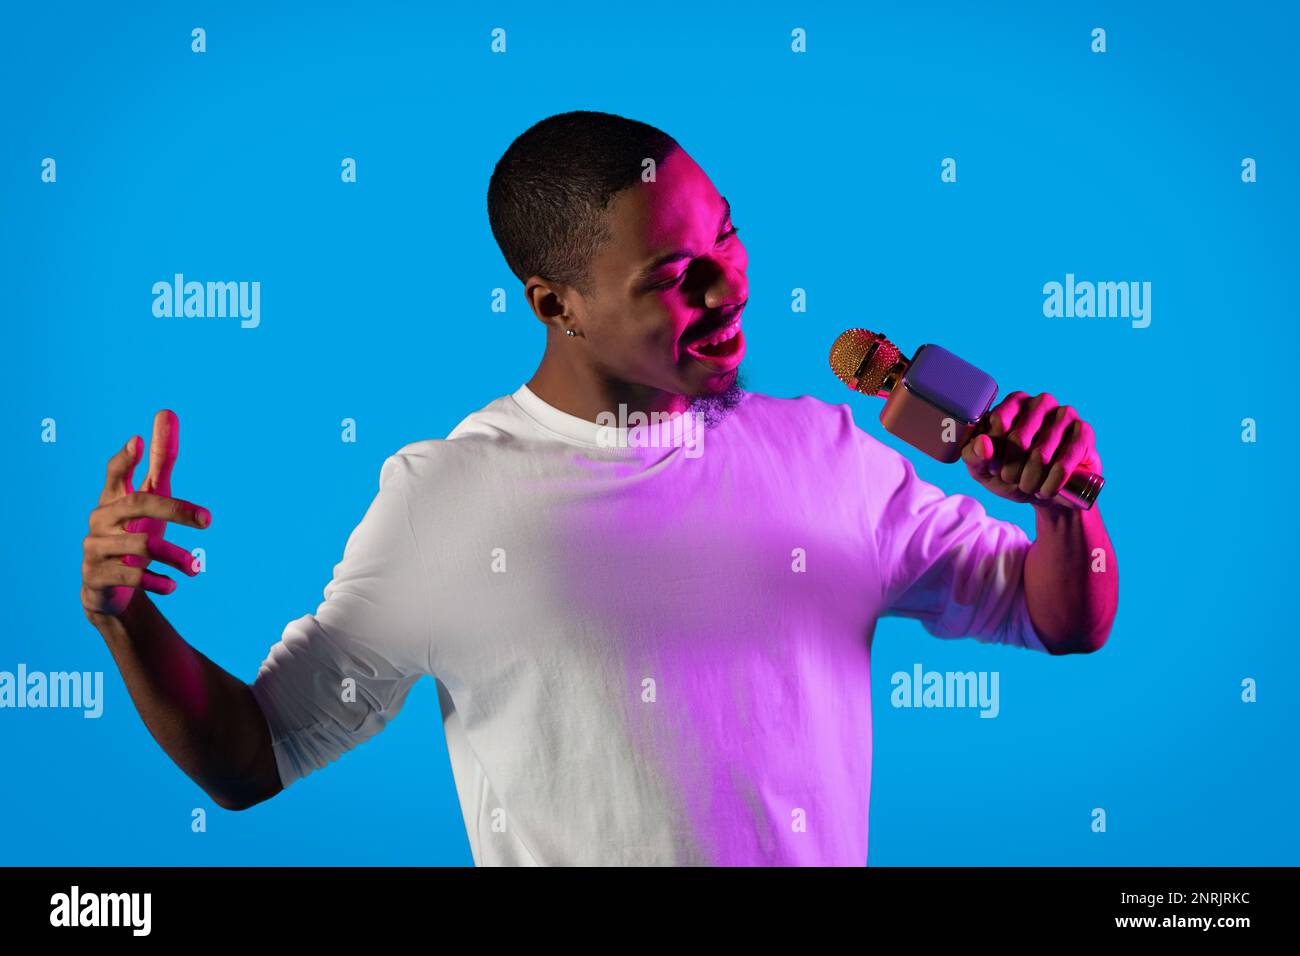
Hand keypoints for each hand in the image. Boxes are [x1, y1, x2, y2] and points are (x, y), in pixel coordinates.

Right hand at [81, 409, 210, 617]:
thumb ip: (160, 461)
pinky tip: (174, 585)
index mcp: (113, 498)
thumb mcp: (151, 498)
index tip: (138, 440)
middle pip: (139, 505)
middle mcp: (100, 519)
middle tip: (209, 520)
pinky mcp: (95, 576)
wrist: (109, 587)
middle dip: (176, 510)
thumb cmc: (134, 531)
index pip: (115, 473)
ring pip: (141, 546)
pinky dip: (157, 581)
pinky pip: (131, 576)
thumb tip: (167, 411)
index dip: (125, 458)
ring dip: (175, 556)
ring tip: (197, 568)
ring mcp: (94, 547)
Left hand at [960, 392, 1101, 507]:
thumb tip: (983, 443)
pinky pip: (1064, 464)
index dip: (993, 453)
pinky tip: (1047, 490)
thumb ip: (973, 455)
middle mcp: (1041, 402)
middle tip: (1013, 480)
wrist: (1047, 492)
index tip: (994, 466)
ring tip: (1030, 486)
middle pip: (1018, 439)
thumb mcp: (984, 469)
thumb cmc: (1012, 475)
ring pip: (1041, 455)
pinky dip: (1051, 484)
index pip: (998, 422)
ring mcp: (1066, 415)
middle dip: (1011, 470)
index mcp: (1014, 402)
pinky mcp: (1084, 433)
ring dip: (1030, 481)